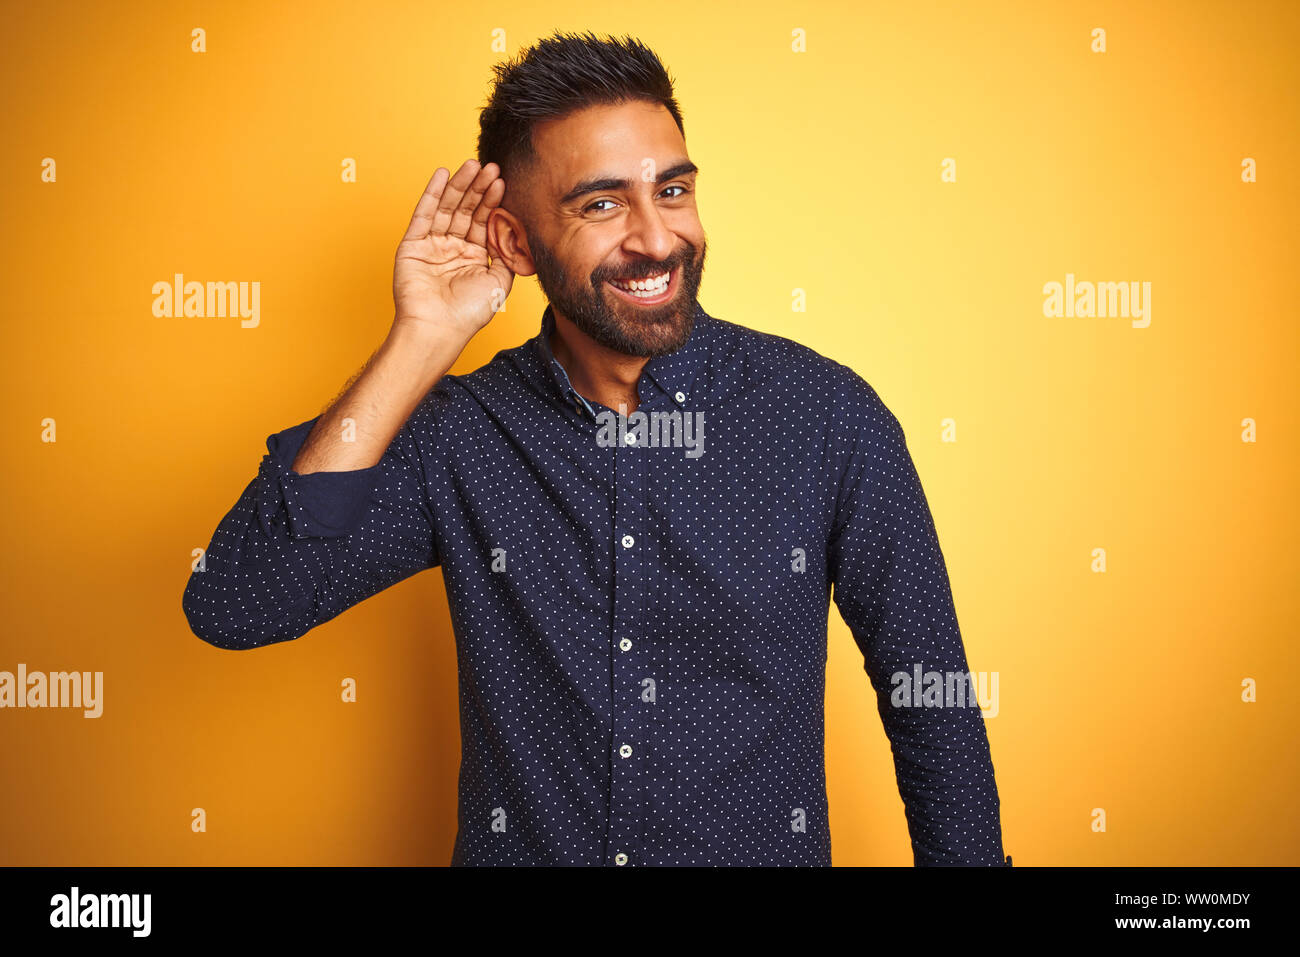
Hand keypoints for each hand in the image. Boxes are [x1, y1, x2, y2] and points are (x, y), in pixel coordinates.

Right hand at [392, 159, 513, 338]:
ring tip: (472, 165)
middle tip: (490, 166)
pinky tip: (443, 175)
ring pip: (447, 208)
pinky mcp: (412, 245)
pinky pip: (423, 214)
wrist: (439, 329)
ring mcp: (432, 245)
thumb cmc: (469, 313)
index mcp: (472, 256)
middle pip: (466, 210)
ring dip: (460, 186)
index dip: (492, 201)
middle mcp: (452, 248)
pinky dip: (432, 193)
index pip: (483, 221)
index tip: (502, 181)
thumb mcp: (499, 281)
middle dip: (478, 188)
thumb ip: (507, 254)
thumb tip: (516, 232)